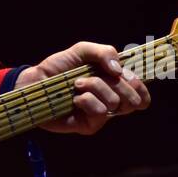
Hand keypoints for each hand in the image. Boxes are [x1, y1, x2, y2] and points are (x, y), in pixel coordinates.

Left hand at [16, 41, 150, 134]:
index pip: (141, 92)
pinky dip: (87, 100)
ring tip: (77, 84)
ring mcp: (100, 115)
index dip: (141, 86)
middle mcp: (111, 100)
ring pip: (115, 102)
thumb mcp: (82, 50)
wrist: (36, 81)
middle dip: (121, 85)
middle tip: (105, 76)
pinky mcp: (89, 126)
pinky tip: (75, 98)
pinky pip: (100, 112)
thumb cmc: (60, 66)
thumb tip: (119, 70)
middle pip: (134, 100)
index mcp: (114, 84)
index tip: (126, 75)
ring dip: (96, 87)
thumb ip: (104, 52)